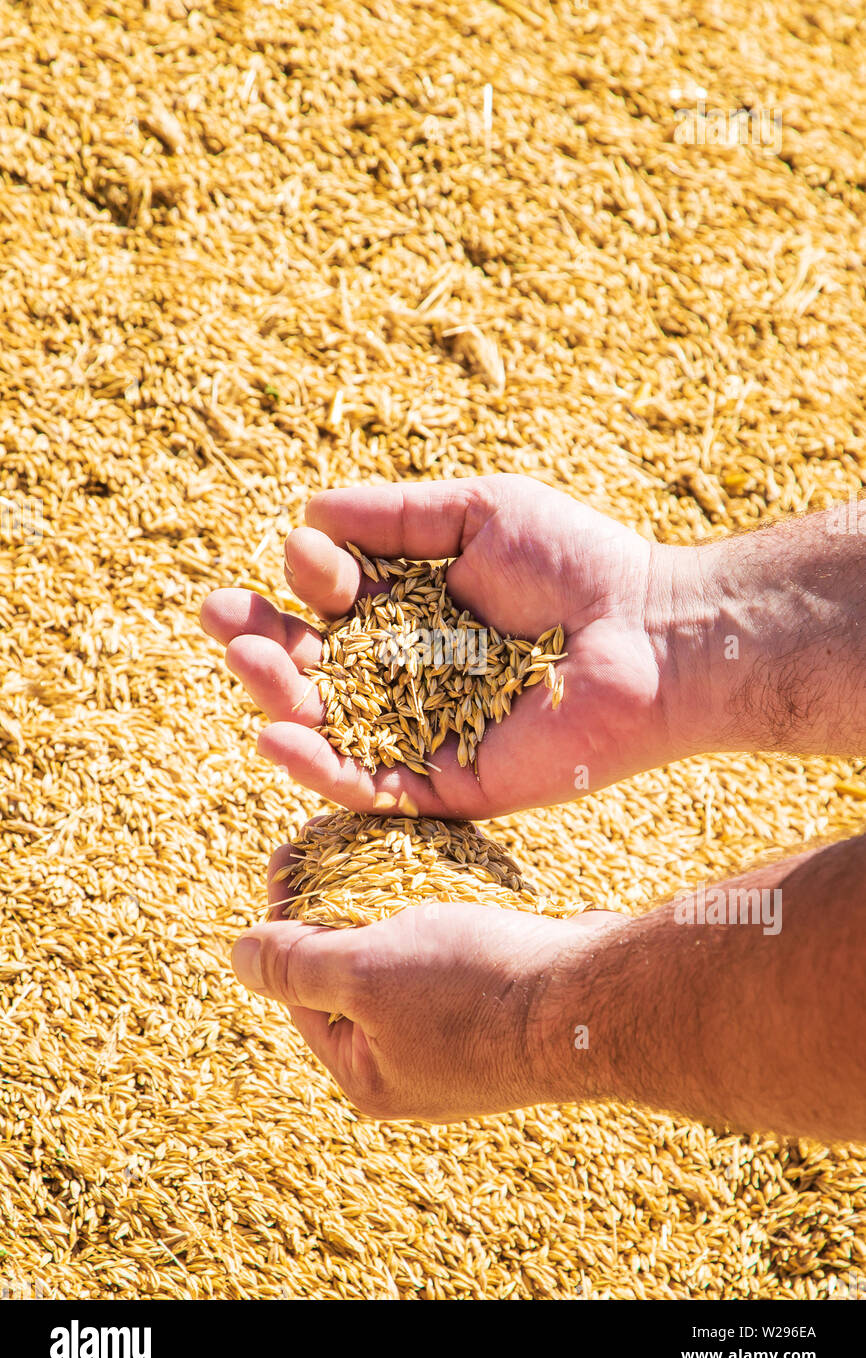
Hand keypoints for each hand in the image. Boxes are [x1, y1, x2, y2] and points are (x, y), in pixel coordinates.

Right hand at [201, 475, 700, 816]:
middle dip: (260, 642)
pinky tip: (277, 736)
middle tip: (217, 617)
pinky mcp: (444, 788)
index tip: (312, 560)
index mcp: (412, 613)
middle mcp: (407, 677)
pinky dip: (317, 768)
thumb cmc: (578, 564)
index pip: (330, 603)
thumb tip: (309, 513)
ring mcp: (421, 736)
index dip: (307, 580)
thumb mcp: (479, 513)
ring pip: (325, 729)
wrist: (652, 636)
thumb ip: (396, 516)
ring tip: (245, 663)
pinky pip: (367, 787)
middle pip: (312, 667)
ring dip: (275, 698)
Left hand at [230, 840, 627, 1120]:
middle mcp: (414, 1066)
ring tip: (376, 843)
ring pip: (405, 959)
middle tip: (325, 841)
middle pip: (352, 975)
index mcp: (370, 1075)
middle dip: (336, 907)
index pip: (301, 992)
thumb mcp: (367, 973)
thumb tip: (236, 955)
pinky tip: (435, 870)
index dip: (284, 921)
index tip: (287, 858)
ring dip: (387, 904)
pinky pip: (453, 953)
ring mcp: (464, 1039)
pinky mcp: (505, 1004)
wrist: (596, 997)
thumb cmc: (475, 988)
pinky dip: (437, 913)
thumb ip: (297, 963)